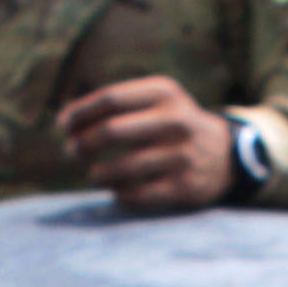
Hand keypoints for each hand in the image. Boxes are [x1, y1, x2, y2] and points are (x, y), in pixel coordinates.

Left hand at [58, 76, 237, 210]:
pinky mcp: (185, 186)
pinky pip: (137, 194)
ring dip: (97, 172)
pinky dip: (119, 192)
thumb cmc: (172, 124)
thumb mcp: (155, 100)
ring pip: (122, 167)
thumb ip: (115, 105)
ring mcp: (182, 154)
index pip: (110, 98)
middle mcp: (175, 120)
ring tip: (93, 173)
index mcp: (164, 92)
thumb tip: (64, 122)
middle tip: (71, 151)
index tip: (63, 125)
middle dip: (82, 143)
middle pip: (111, 131)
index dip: (79, 113)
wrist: (224, 154)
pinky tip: (116, 188)